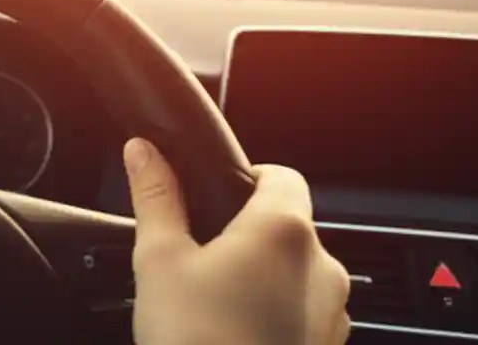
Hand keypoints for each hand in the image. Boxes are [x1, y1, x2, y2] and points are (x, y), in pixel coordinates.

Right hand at [125, 138, 349, 344]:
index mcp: (282, 230)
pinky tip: (233, 332)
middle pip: (287, 225)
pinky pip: (304, 312)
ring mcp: (333, 312)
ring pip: (296, 272)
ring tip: (213, 303)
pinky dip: (275, 312)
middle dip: (245, 234)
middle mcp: (322, 266)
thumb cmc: (194, 342)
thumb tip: (144, 151)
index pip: (281, 174)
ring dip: (263, 276)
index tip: (215, 194)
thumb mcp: (159, 260)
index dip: (247, 176)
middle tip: (198, 258)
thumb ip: (156, 196)